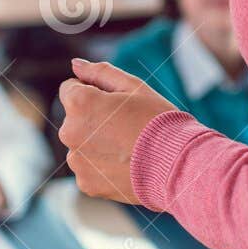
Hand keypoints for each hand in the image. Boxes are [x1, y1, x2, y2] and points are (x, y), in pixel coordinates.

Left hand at [58, 58, 176, 203]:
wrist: (177, 166)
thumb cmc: (157, 121)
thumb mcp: (134, 87)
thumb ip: (100, 72)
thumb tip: (75, 64)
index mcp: (79, 103)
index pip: (70, 89)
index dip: (94, 92)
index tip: (117, 103)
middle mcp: (69, 132)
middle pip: (75, 118)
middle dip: (93, 118)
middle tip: (126, 125)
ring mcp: (76, 161)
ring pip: (82, 144)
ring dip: (97, 143)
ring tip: (128, 147)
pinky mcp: (85, 183)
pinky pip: (89, 168)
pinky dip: (103, 167)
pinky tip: (126, 165)